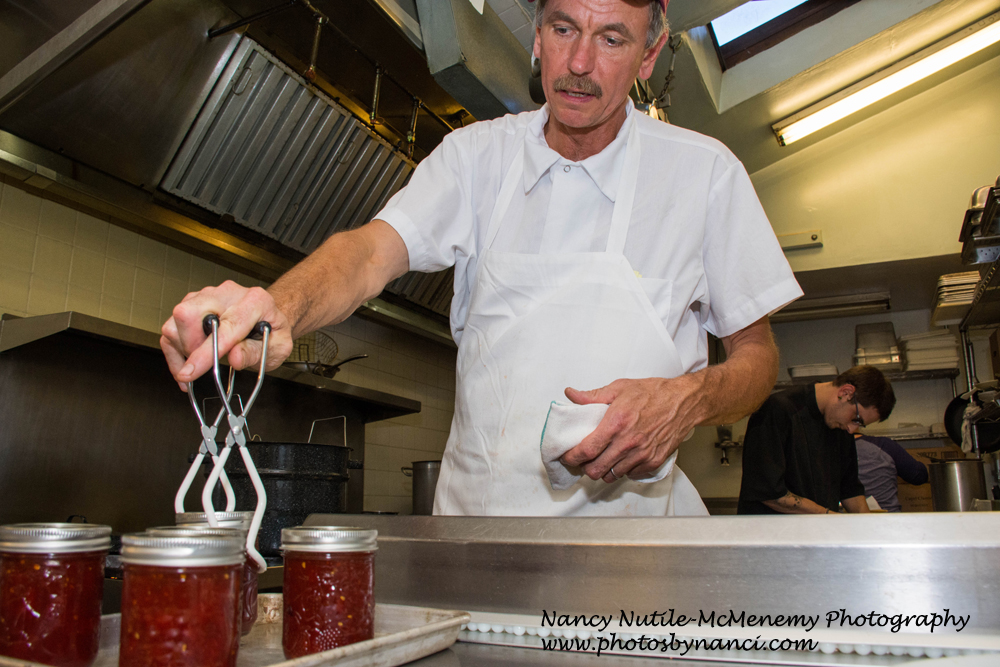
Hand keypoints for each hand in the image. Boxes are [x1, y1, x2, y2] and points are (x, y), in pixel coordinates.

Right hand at [160, 281, 293, 389]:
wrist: (268, 317)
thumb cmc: (272, 331)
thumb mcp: (277, 347)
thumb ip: (255, 353)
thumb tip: (235, 358)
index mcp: (254, 301)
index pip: (225, 326)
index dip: (206, 352)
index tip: (190, 373)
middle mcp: (227, 294)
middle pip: (189, 312)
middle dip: (190, 345)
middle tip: (206, 363)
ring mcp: (206, 296)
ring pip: (175, 322)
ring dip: (183, 349)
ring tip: (203, 361)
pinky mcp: (191, 304)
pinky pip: (171, 329)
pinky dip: (175, 352)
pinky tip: (187, 366)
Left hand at [559, 375, 703, 482]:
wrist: (684, 401)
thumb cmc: (653, 393)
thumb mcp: (620, 388)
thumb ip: (593, 396)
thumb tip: (571, 394)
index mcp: (616, 423)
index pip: (587, 450)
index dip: (572, 457)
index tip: (567, 457)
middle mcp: (628, 442)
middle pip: (596, 469)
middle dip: (585, 467)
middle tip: (583, 460)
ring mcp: (642, 454)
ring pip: (612, 475)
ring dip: (603, 470)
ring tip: (602, 460)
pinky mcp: (653, 461)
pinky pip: (630, 475)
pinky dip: (622, 470)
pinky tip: (621, 459)